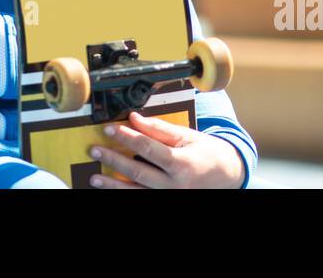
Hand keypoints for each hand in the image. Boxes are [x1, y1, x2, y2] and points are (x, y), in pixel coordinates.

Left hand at [88, 111, 244, 188]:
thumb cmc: (207, 153)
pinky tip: (112, 190)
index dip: (127, 138)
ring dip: (113, 186)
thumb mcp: (187, 136)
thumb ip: (159, 129)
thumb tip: (134, 119)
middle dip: (114, 161)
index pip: (148, 148)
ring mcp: (170, 197)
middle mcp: (175, 185)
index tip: (109, 129)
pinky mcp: (167, 202)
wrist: (228, 176)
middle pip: (138, 172)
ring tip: (94, 178)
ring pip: (137, 192)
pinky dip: (126, 195)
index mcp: (181, 163)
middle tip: (94, 150)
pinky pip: (142, 199)